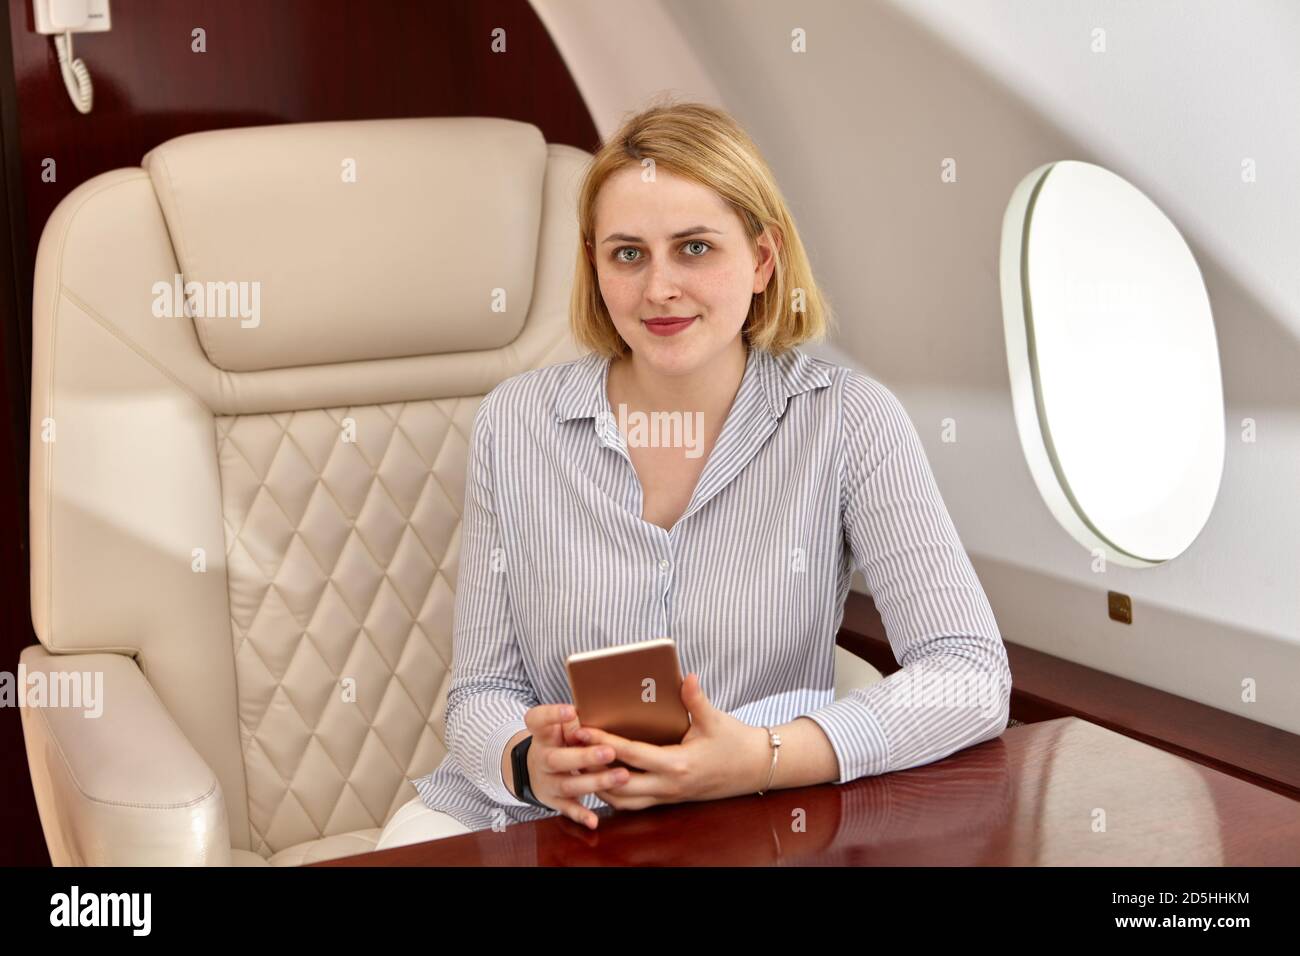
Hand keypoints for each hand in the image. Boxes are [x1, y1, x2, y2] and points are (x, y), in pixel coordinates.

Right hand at [521, 703, 630, 828]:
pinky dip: (581, 816)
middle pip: (557, 759)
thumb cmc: (557, 741)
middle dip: (584, 756)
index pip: (537, 720)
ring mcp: (546, 782)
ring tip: (621, 776)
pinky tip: (594, 820)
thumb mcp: (559, 727)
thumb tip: (599, 710)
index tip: (571, 711)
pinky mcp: (554, 801)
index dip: (552, 715)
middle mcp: (540, 759)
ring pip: (568, 785)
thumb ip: (573, 722)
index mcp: (541, 735)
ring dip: (595, 782)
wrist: (534, 770)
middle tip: (609, 751)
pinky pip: (568, 809)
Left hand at [574, 673, 770, 810]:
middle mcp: (669, 785)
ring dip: (601, 785)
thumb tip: (686, 676)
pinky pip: (635, 803)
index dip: (604, 741)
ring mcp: (669, 796)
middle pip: (618, 784)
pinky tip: (604, 778)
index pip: (631, 754)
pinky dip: (616, 794)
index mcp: (677, 764)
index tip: (582, 730)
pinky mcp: (670, 799)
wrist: (754, 769)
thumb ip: (696, 699)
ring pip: (624, 800)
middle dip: (593, 768)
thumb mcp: (715, 720)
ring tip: (581, 764)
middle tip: (571, 750)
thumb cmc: (735, 742)